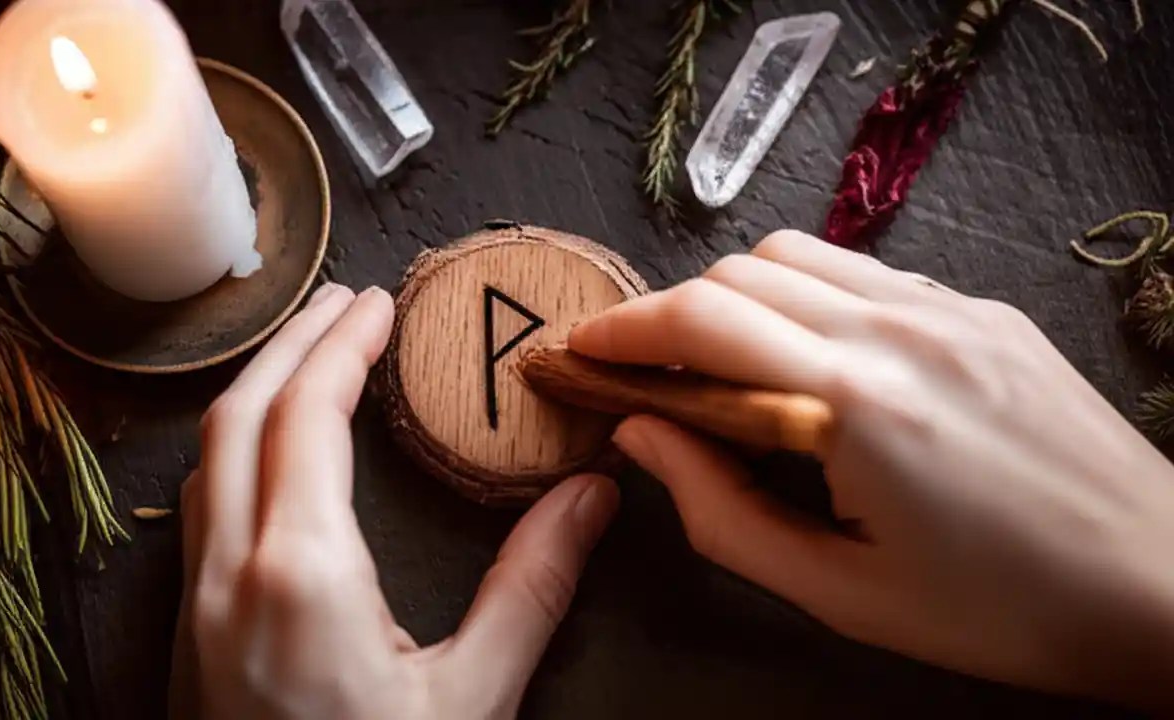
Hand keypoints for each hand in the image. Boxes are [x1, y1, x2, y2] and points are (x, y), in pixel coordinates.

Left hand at [171, 284, 618, 719]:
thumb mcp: (475, 699)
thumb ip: (533, 587)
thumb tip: (591, 497)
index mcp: (300, 574)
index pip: (307, 414)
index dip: (342, 345)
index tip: (379, 304)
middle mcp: (228, 574)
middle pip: (237, 416)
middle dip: (290, 344)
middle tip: (345, 306)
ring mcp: (195, 606)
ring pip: (207, 460)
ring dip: (256, 393)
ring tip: (311, 360)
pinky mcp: (190, 636)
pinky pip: (200, 508)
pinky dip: (238, 450)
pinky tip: (277, 461)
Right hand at [570, 231, 1173, 709]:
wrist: (1158, 584)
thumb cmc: (997, 610)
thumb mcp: (837, 590)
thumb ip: (719, 509)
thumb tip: (640, 436)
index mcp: (855, 403)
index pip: (702, 323)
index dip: (623, 330)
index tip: (578, 350)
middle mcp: (899, 329)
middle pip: (737, 275)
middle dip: (665, 312)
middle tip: (635, 368)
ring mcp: (949, 307)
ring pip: (796, 255)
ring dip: (731, 294)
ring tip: (710, 358)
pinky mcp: (983, 309)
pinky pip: (862, 272)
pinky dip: (803, 295)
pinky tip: (802, 352)